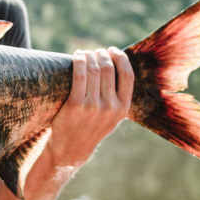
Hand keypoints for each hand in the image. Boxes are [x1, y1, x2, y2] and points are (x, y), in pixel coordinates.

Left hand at [48, 47, 133, 167]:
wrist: (71, 149)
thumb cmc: (91, 127)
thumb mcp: (111, 117)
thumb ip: (117, 97)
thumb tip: (115, 66)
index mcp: (123, 109)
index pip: (128, 75)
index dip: (121, 58)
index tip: (112, 50)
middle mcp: (110, 107)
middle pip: (108, 69)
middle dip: (101, 54)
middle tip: (94, 52)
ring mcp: (93, 106)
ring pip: (94, 69)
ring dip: (88, 55)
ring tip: (84, 53)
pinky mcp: (76, 105)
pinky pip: (79, 75)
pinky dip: (78, 61)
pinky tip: (76, 57)